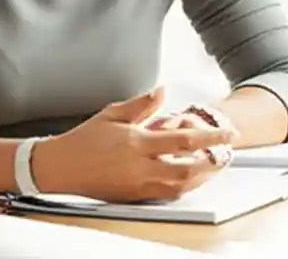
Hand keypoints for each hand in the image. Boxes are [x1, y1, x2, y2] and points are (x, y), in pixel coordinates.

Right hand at [32, 86, 239, 201]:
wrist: (59, 168)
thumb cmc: (84, 140)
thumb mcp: (112, 114)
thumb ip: (142, 104)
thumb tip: (163, 90)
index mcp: (137, 142)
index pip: (183, 140)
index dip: (210, 138)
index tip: (229, 134)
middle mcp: (139, 167)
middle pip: (188, 169)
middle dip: (213, 162)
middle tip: (227, 154)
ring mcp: (137, 185)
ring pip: (180, 186)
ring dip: (201, 177)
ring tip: (214, 164)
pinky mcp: (133, 196)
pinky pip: (166, 194)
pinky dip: (183, 186)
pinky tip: (191, 177)